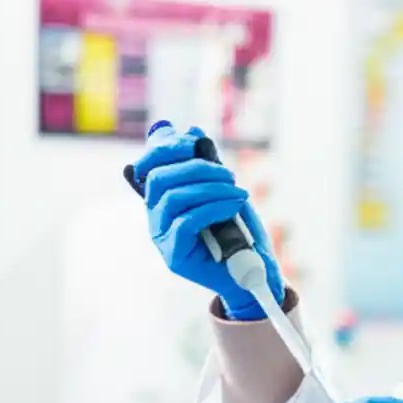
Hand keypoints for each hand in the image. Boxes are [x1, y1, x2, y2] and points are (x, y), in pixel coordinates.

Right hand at [130, 124, 284, 318]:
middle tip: (228, 174)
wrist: (253, 271)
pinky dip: (213, 208)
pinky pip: (186, 222)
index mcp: (163, 196)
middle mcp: (156, 215)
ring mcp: (162, 236)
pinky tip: (233, 207)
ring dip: (210, 188)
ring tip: (238, 192)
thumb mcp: (224, 190)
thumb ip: (207, 165)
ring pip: (173, 198)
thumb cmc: (239, 230)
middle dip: (196, 167)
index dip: (166, 147)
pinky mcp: (174, 255)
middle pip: (159, 178)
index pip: (149, 165)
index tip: (194, 142)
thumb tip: (193, 131)